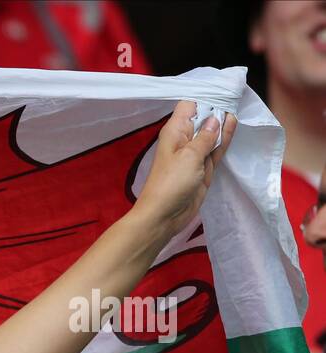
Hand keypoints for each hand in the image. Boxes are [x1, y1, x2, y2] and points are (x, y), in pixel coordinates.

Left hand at [132, 100, 236, 242]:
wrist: (164, 216)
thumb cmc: (171, 184)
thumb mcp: (189, 156)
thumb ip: (205, 136)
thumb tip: (216, 117)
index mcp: (175, 132)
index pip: (189, 105)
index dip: (205, 95)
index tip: (223, 86)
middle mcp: (184, 140)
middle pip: (203, 116)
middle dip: (217, 106)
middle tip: (237, 89)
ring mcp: (195, 154)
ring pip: (212, 132)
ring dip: (223, 121)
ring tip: (239, 104)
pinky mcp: (203, 167)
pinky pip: (216, 148)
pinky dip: (224, 138)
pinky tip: (233, 123)